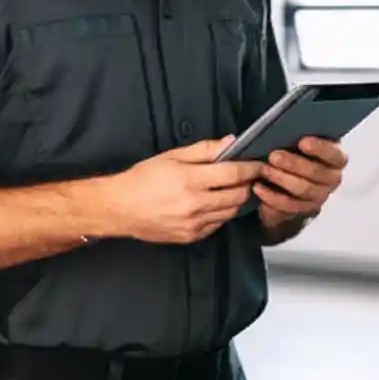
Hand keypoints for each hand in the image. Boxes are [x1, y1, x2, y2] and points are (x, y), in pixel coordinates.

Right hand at [107, 136, 262, 244]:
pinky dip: (222, 213)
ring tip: (233, 188)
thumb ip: (204, 150)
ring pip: (230, 212)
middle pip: (237, 195)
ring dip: (237, 199)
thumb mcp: (172, 156)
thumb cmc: (142, 179)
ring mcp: (194, 223)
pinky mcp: (190, 237)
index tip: (259, 164)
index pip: (233, 173)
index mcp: (190, 180)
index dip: (251, 168)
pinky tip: (215, 204)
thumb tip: (230, 142)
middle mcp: (195, 204)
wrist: (120, 208)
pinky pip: (217, 225)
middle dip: (247, 184)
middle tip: (248, 176)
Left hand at [255, 136, 346, 231]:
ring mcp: (320, 196)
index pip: (334, 154)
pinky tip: (258, 187)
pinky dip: (272, 197)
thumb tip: (286, 127)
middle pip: (316, 173)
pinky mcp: (304, 210)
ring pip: (303, 189)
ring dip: (281, 179)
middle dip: (293, 164)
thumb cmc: (294, 152)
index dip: (320, 148)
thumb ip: (298, 135)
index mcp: (336, 157)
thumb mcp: (297, 141)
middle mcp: (332, 178)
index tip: (302, 142)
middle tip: (273, 156)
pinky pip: (290, 206)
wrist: (287, 180)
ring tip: (264, 170)